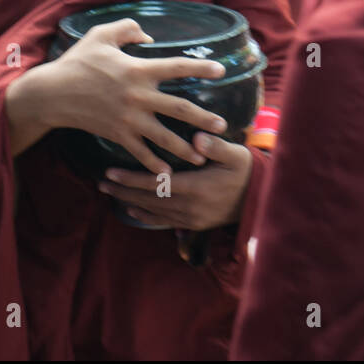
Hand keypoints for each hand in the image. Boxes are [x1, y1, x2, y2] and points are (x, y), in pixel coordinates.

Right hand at [4, 18, 229, 171]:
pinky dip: (154, 164)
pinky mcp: (117, 134)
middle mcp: (138, 96)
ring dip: (184, 148)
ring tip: (201, 156)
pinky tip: (167, 173)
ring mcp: (128, 119)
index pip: (176, 67)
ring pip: (163, 137)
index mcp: (138, 70)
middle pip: (178, 108)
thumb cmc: (78, 62)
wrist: (52, 93)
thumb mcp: (100, 35)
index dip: (200, 67)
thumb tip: (150, 36)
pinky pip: (140, 152)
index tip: (220, 70)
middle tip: (223, 125)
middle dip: (202, 118)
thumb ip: (128, 29)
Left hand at [97, 132, 252, 229]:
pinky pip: (163, 221)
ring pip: (153, 211)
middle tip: (102, 181)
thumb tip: (197, 139)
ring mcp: (190, 219)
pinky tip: (132, 210)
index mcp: (196, 187)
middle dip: (123, 189)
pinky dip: (145, 215)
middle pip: (148, 198)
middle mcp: (189, 207)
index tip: (111, 171)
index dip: (132, 178)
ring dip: (130, 201)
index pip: (156, 183)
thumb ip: (216, 147)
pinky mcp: (193, 224)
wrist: (261, 200)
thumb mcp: (236, 155)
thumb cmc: (246, 171)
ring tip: (110, 193)